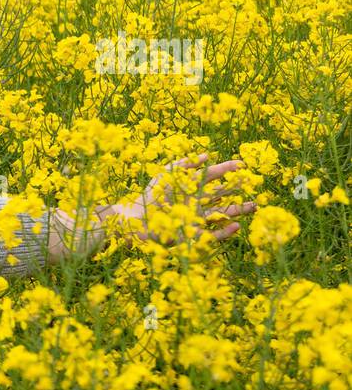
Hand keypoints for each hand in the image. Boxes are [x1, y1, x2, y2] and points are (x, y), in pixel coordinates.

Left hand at [102, 153, 256, 246]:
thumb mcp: (165, 176)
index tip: (242, 164)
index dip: (227, 169)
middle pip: (222, 194)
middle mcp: (196, 202)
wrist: (134, 221)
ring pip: (222, 213)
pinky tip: (236, 226)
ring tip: (254, 206)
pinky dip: (224, 231)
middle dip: (238, 189)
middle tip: (255, 184)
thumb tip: (207, 155)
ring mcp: (196, 218)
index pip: (212, 175)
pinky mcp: (192, 234)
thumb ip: (183, 164)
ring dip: (238, 210)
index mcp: (189, 186)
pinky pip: (212, 234)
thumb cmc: (148, 197)